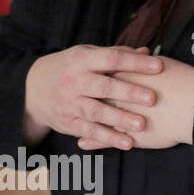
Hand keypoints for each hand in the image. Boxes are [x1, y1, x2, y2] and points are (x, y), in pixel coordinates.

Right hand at [23, 45, 159, 150]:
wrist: (32, 88)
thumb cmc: (72, 68)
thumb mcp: (88, 55)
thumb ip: (117, 54)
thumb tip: (147, 52)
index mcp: (82, 60)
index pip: (111, 58)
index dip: (135, 63)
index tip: (159, 66)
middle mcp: (74, 82)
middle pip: (103, 87)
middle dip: (128, 92)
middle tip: (152, 98)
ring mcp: (69, 103)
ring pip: (96, 112)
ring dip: (119, 118)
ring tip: (141, 124)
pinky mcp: (67, 122)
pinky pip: (89, 131)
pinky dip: (108, 138)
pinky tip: (127, 143)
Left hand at [78, 56, 193, 150]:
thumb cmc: (182, 83)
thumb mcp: (162, 65)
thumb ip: (145, 60)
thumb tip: (140, 53)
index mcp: (124, 77)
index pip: (100, 74)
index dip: (92, 76)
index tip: (85, 76)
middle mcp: (116, 96)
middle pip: (91, 96)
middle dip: (80, 98)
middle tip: (72, 97)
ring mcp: (119, 117)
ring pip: (92, 120)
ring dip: (81, 122)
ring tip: (73, 123)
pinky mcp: (126, 136)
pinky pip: (103, 140)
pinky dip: (93, 142)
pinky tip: (83, 143)